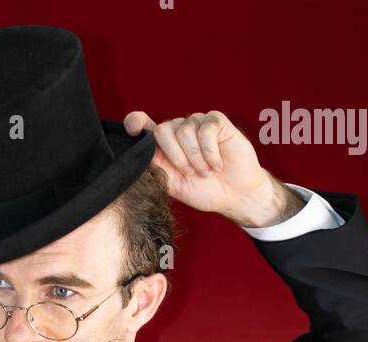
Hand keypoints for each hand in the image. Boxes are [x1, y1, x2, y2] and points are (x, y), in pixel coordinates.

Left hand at [122, 110, 299, 224]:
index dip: (135, 122)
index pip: (144, 126)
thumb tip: (136, 156)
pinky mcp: (216, 121)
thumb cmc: (204, 190)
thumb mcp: (173, 184)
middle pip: (163, 130)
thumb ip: (155, 168)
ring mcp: (197, 124)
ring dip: (196, 158)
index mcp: (164, 146)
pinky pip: (206, 130)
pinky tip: (218, 164)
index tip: (132, 129)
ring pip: (184, 130)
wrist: (235, 195)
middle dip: (176, 157)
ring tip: (207, 171)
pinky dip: (211, 152)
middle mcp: (179, 131)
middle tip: (191, 173)